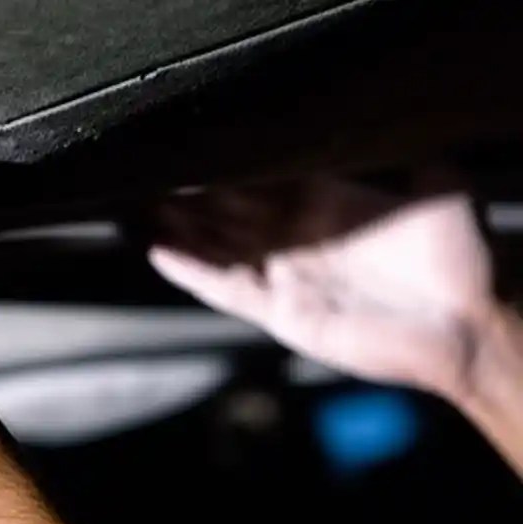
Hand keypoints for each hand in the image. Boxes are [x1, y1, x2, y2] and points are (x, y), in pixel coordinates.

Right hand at [149, 176, 496, 400]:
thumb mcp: (437, 189)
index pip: (263, 181)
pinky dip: (191, 270)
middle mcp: (297, 239)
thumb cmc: (457, 258)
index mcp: (326, 206)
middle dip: (186, 198)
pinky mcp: (279, 310)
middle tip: (143, 178)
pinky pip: (225, 288)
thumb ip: (407, 161)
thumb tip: (381, 124)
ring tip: (135, 210)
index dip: (225, 168)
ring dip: (178, 230)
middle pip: (227, 214)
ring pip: (217, 247)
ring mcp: (284, 276)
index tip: (190, 150)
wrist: (464, 324)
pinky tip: (157, 249)